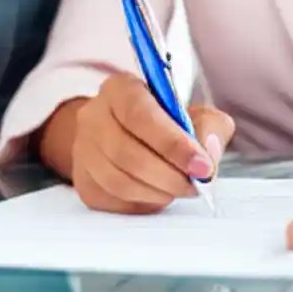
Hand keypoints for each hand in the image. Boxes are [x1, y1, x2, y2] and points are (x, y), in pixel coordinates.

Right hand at [71, 74, 234, 213]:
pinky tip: (158, 193)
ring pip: (120, 181)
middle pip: (128, 153)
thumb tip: (208, 153)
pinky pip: (114, 200)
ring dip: (158, 191)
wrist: (124, 137)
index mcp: (120, 89)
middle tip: (195, 184)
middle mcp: (93, 116)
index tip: (202, 166)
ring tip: (179, 188)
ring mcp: (83, 150)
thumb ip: (209, 126)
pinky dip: (144, 202)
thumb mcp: (194, 113)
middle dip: (170, 175)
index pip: (139, 114)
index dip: (173, 144)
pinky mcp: (83, 182)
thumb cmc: (164, 124)